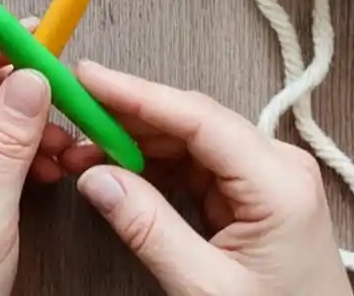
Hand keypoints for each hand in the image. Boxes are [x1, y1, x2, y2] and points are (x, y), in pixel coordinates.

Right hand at [62, 62, 352, 295]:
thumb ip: (149, 230)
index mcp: (279, 182)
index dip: (138, 94)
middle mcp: (280, 166)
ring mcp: (269, 177)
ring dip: (137, 139)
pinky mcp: (255, 194)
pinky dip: (155, 163)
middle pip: (194, 121)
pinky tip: (119, 165)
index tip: (89, 78)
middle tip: (73, 110)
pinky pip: (198, 164)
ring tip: (84, 147)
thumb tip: (96, 179)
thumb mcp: (207, 288)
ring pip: (191, 139)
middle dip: (129, 114)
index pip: (199, 118)